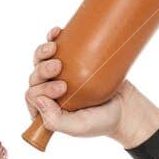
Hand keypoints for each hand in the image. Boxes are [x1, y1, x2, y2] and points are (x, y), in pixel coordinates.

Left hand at [26, 27, 158, 147]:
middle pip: (34, 77)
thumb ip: (56, 121)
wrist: (127, 107)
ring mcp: (59, 77)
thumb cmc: (103, 121)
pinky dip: (51, 37)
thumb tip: (38, 99)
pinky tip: (56, 32)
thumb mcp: (79, 126)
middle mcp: (50, 95)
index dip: (41, 89)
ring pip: (39, 61)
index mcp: (47, 112)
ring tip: (55, 50)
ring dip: (42, 52)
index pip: (32, 97)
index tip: (63, 89)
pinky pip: (54, 47)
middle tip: (60, 69)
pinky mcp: (71, 62)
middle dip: (42, 70)